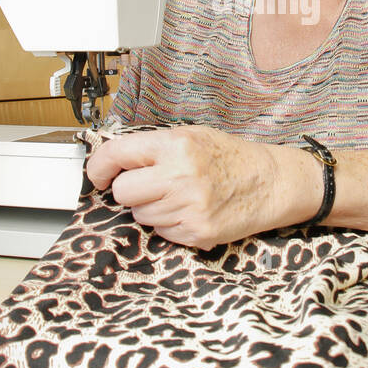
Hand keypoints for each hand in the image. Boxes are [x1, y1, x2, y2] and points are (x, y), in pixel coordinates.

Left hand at [84, 126, 283, 249]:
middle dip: (130, 190)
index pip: (117, 154)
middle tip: (150, 185)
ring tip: (179, 196)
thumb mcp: (192, 135)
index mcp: (175, 145)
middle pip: (123, 192)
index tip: (97, 175)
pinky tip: (190, 210)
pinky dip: (169, 224)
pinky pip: (160, 232)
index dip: (98, 166)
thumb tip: (112, 162)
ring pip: (139, 215)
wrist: (270, 182)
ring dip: (151, 208)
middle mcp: (180, 175)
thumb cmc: (230, 157)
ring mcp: (188, 207)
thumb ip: (153, 147)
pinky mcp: (196, 232)